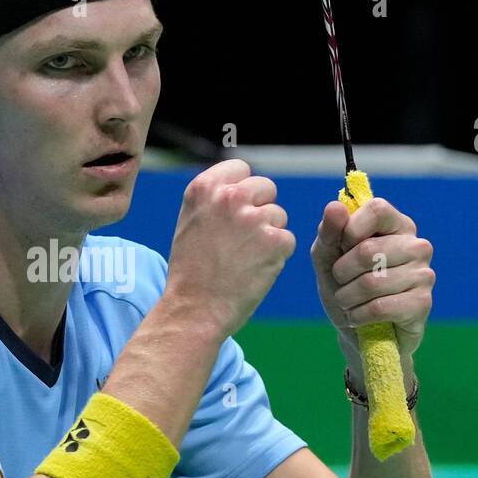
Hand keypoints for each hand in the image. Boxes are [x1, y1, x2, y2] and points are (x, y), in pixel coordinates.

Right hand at [165, 159, 295, 338]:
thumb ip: (214, 200)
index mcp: (205, 188)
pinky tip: (254, 270)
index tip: (237, 209)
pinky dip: (276, 256)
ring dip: (268, 235)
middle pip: (266, 188)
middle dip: (260, 209)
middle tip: (242, 240)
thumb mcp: (190, 222)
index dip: (243, 190)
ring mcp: (254, 218)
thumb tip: (240, 187)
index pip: (241, 168)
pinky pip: (286, 240)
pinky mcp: (275, 241)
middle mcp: (230, 197)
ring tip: (244, 259)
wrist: (194, 309)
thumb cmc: (191, 272)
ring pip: (278, 215)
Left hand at [309, 197, 432, 362]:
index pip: (376, 209)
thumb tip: (335, 206)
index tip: (342, 248)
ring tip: (348, 302)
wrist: (358, 330)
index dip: (349, 230)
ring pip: (372, 283)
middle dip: (341, 272)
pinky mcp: (422, 304)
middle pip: (368, 250)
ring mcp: (424, 274)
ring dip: (347, 298)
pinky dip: (358, 316)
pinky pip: (380, 307)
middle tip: (341, 283)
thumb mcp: (328, 257)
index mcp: (397, 225)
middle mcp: (417, 245)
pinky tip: (357, 317)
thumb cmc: (345, 286)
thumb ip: (329, 231)